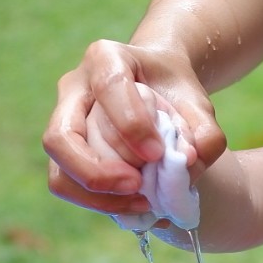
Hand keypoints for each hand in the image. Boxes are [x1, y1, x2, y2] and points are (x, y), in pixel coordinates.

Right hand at [44, 39, 226, 219]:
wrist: (158, 87)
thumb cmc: (174, 90)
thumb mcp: (197, 102)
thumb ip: (203, 130)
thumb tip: (187, 164)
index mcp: (106, 58)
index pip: (108, 87)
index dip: (131, 125)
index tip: (158, 152)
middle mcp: (74, 87)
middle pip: (61, 137)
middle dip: (99, 171)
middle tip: (139, 185)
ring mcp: (63, 122)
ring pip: (59, 170)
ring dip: (98, 195)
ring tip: (141, 202)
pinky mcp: (65, 154)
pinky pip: (67, 186)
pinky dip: (100, 203)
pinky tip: (135, 204)